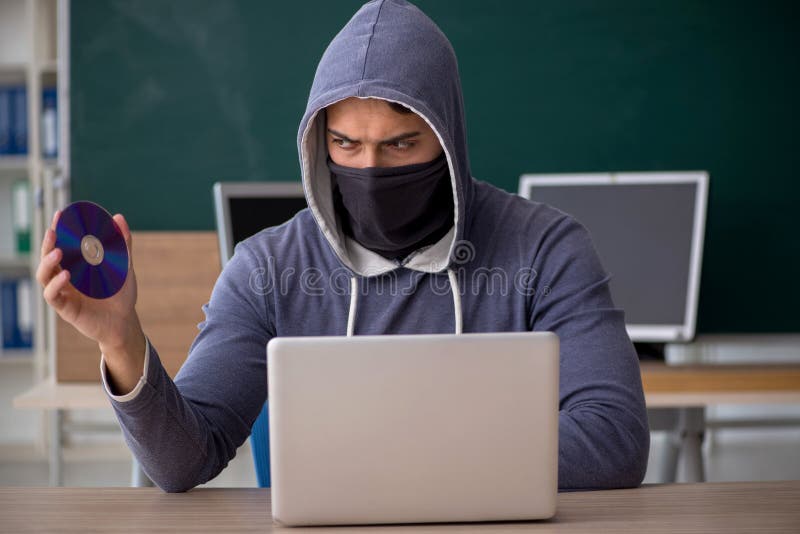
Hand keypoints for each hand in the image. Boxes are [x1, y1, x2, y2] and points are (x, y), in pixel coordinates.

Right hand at [36, 209, 143, 353]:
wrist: (125, 321)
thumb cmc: (121, 294)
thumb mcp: (124, 266)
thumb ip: (123, 244)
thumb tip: (119, 218)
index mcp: (76, 265)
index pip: (61, 244)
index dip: (58, 230)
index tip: (60, 215)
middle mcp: (65, 277)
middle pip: (47, 257)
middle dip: (47, 243)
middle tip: (53, 231)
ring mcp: (63, 292)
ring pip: (44, 275)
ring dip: (47, 262)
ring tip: (58, 252)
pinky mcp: (65, 308)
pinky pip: (52, 295)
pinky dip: (56, 284)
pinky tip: (66, 275)